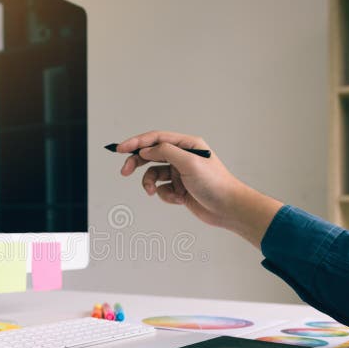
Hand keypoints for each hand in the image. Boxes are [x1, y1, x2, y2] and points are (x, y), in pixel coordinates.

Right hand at [116, 130, 282, 247]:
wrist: (228, 208)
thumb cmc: (215, 183)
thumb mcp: (189, 163)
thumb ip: (165, 152)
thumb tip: (146, 150)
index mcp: (187, 145)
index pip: (156, 138)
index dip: (137, 142)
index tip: (121, 149)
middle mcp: (183, 157)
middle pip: (151, 155)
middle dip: (137, 163)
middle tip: (124, 171)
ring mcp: (180, 173)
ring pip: (154, 174)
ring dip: (150, 183)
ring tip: (152, 192)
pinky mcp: (179, 189)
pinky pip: (162, 189)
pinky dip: (164, 195)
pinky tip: (177, 199)